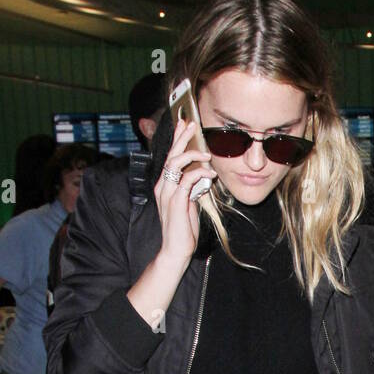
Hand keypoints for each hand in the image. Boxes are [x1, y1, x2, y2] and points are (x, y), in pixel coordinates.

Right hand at [154, 117, 214, 271]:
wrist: (176, 250)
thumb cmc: (183, 229)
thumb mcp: (188, 204)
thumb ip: (192, 190)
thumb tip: (201, 178)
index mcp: (164, 185)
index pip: (170, 157)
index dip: (176, 140)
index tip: (184, 125)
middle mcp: (163, 186)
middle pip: (171, 154)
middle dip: (182, 137)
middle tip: (191, 124)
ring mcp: (168, 193)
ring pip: (176, 163)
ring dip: (193, 154)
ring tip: (207, 154)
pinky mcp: (176, 201)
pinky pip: (188, 180)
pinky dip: (200, 173)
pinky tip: (211, 174)